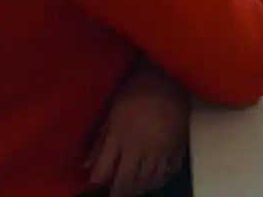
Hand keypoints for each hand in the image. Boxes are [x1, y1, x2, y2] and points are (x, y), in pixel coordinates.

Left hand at [85, 61, 189, 196]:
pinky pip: (168, 171)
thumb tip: (86, 165)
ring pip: (148, 180)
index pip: (103, 173)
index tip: (95, 186)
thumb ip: (99, 142)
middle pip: (127, 182)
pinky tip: (155, 181)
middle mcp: (139, 149)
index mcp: (119, 139)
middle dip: (119, 192)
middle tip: (116, 195)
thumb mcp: (110, 115)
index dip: (97, 183)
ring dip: (139, 189)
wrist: (166, 79)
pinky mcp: (176, 146)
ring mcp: (159, 149)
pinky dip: (160, 180)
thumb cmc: (133, 93)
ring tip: (134, 191)